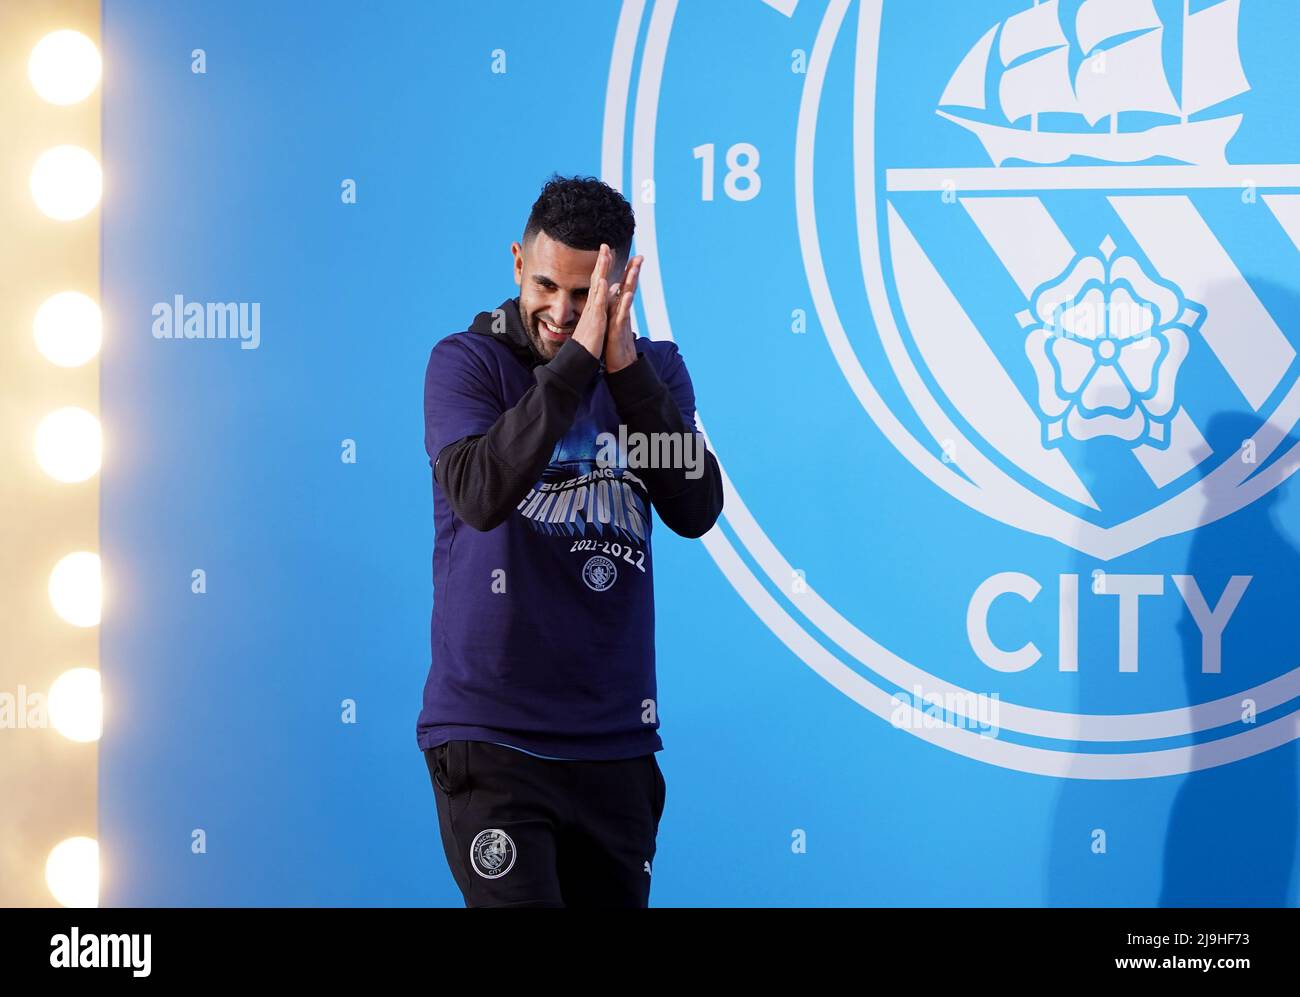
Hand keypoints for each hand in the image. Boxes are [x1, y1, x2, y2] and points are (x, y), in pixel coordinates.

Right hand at [571, 244, 612, 359]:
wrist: (580, 357)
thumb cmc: (589, 341)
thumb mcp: (597, 321)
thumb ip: (603, 304)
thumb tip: (611, 291)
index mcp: (594, 306)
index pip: (598, 281)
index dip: (603, 267)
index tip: (607, 252)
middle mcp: (592, 306)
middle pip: (597, 279)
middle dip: (602, 262)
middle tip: (606, 245)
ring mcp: (592, 312)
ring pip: (597, 287)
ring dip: (602, 271)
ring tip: (605, 255)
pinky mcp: (595, 321)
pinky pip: (598, 305)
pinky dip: (601, 292)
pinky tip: (604, 281)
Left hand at [604, 254, 642, 373]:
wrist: (619, 364)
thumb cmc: (615, 344)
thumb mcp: (614, 322)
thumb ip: (617, 307)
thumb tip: (619, 294)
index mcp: (618, 308)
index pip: (623, 286)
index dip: (627, 272)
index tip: (629, 256)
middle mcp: (622, 311)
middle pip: (629, 288)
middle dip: (633, 272)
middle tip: (640, 256)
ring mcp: (622, 319)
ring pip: (627, 297)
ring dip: (631, 283)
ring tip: (635, 269)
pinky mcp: (619, 329)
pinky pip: (622, 314)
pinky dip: (625, 303)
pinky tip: (627, 293)